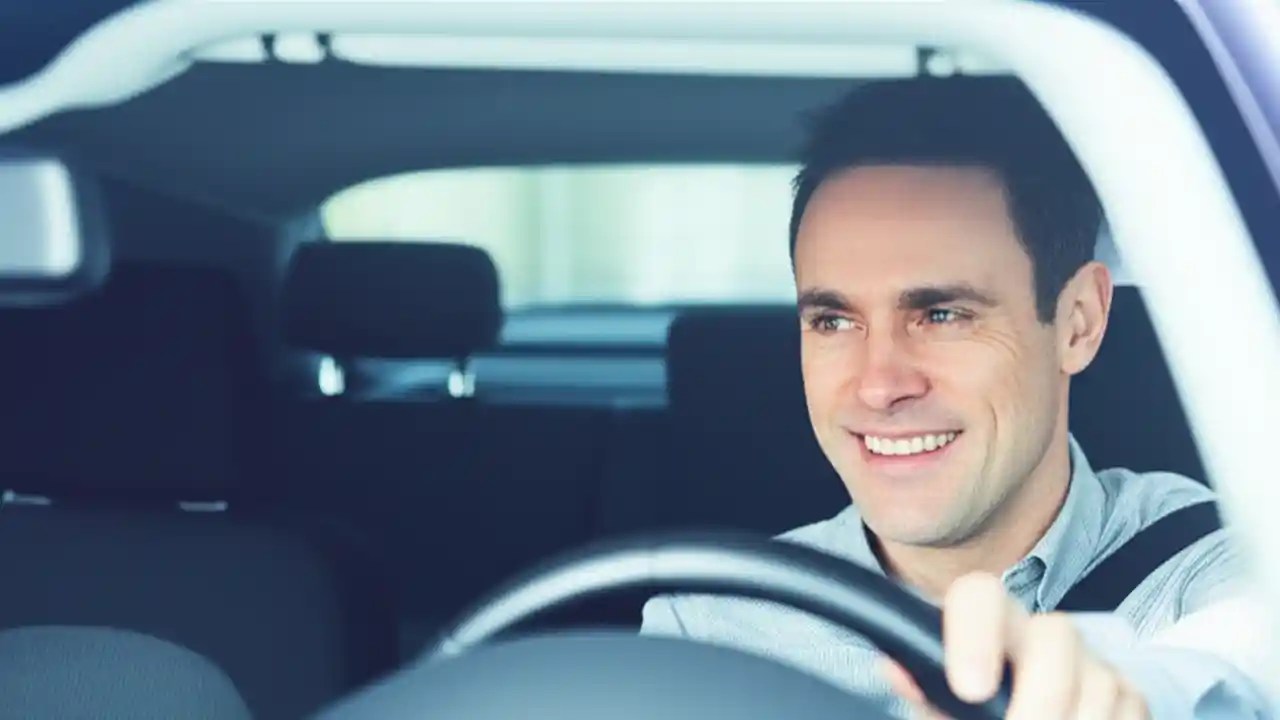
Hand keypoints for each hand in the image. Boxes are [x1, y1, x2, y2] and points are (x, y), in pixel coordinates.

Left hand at [881, 572, 1148, 719]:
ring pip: (1101, 681)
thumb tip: (896, 669)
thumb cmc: (968, 710)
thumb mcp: (939, 703)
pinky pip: (1133, 709)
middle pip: (1055, 634)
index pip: (979, 596)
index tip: (970, 691)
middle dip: (1043, 696)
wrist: (1028, 713)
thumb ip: (922, 688)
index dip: (975, 636)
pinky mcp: (1130, 694)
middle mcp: (1040, 632)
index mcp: (985, 625)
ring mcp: (1090, 661)